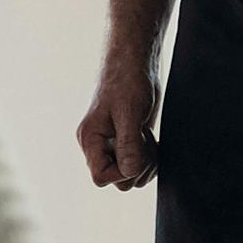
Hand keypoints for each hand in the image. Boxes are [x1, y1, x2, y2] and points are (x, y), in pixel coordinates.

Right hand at [78, 49, 161, 189]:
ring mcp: (113, 145)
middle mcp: (99, 146)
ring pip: (131, 173)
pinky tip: (151, 138)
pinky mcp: (128, 141)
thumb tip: (130, 172)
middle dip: (138, 166)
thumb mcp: (129, 112)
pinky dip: (150, 157)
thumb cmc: (127, 81)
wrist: (135, 62)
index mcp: (90, 140)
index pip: (101, 177)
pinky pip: (139, 163)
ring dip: (146, 162)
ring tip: (148, 137)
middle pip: (119, 180)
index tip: (136, 152)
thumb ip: (128, 144)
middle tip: (146, 142)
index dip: (122, 173)